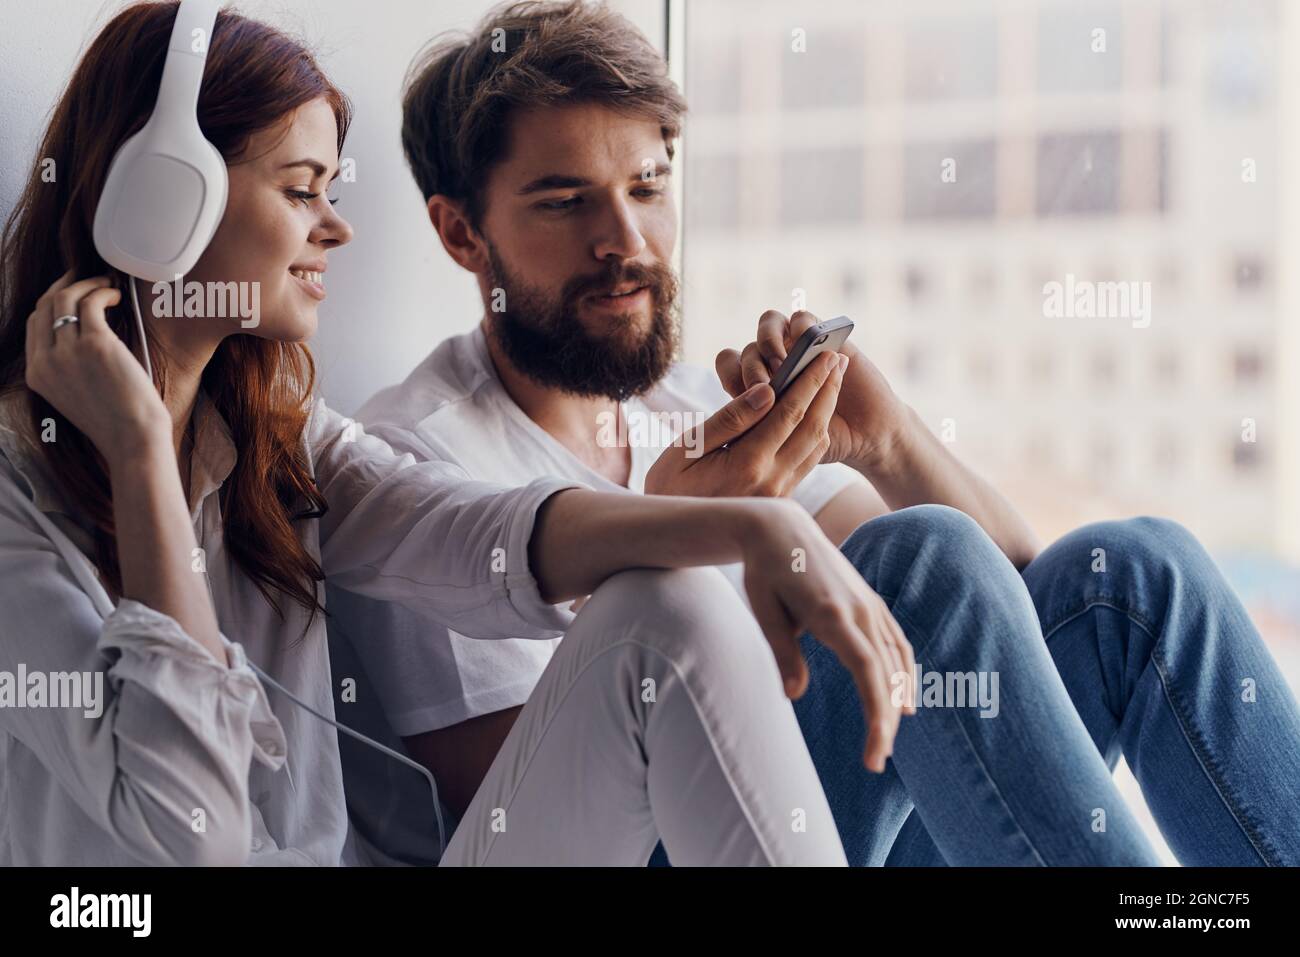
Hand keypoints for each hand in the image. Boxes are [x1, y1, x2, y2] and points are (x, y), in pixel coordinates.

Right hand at [25, 271, 169, 464]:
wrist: (133, 440)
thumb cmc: (117, 421)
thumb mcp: (77, 394)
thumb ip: (69, 367)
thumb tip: (82, 334)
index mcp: (36, 374)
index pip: (34, 324)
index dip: (52, 302)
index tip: (71, 292)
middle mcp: (45, 361)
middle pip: (44, 306)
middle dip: (65, 286)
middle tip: (88, 278)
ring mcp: (66, 352)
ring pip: (64, 299)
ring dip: (85, 284)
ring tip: (106, 283)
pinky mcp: (95, 344)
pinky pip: (91, 302)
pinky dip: (102, 291)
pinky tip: (116, 294)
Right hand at [644, 349, 845, 497]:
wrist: (668, 538)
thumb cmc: (669, 487)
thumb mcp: (687, 448)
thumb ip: (729, 419)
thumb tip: (767, 390)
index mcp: (747, 465)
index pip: (789, 413)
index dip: (810, 381)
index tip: (826, 355)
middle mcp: (771, 483)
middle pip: (813, 428)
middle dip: (828, 390)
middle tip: (839, 359)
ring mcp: (779, 496)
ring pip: (815, 447)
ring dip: (826, 411)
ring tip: (832, 381)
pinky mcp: (780, 502)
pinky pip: (806, 463)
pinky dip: (815, 434)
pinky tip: (814, 415)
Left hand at [716, 309, 907, 470]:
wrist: (865, 435)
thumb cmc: (820, 444)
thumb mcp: (783, 441)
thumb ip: (760, 423)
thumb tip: (736, 407)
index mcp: (756, 384)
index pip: (729, 362)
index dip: (732, 374)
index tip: (744, 399)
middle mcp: (775, 362)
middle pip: (749, 347)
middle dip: (753, 368)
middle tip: (766, 389)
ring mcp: (798, 347)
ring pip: (769, 323)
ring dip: (770, 342)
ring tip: (781, 365)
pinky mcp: (825, 339)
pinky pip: (802, 318)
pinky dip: (801, 329)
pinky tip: (806, 351)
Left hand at [736, 498, 915, 770]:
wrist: (780, 528)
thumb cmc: (764, 571)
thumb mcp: (764, 610)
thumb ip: (783, 652)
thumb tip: (794, 694)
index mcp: (832, 613)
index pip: (867, 672)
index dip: (876, 715)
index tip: (874, 751)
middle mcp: (859, 610)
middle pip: (885, 674)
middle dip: (884, 722)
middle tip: (875, 762)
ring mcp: (870, 605)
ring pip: (896, 661)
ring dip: (896, 702)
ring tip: (886, 741)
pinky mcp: (871, 603)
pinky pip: (897, 643)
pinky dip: (904, 673)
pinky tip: (904, 700)